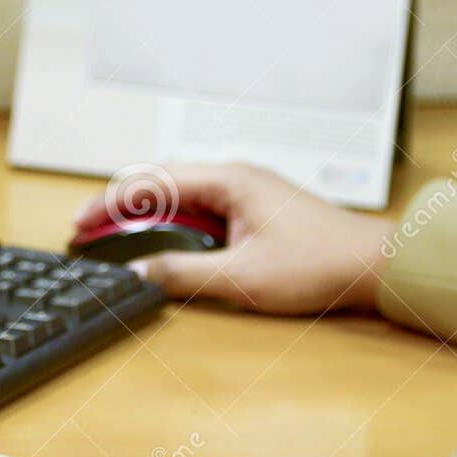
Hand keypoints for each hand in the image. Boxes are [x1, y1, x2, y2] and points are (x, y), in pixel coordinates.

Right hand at [74, 164, 392, 314]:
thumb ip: (182, 275)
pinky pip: (201, 212)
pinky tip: (159, 248)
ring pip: (180, 198)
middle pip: (160, 185)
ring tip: (112, 241)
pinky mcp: (255, 213)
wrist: (375, 266)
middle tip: (86, 232)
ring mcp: (246, 195)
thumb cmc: (320, 264)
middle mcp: (235, 179)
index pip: (152, 183)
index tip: (80, 223)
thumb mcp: (241, 277)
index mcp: (229, 180)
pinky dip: (171, 227)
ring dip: (144, 218)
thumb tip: (137, 274)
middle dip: (119, 208)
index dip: (110, 203)